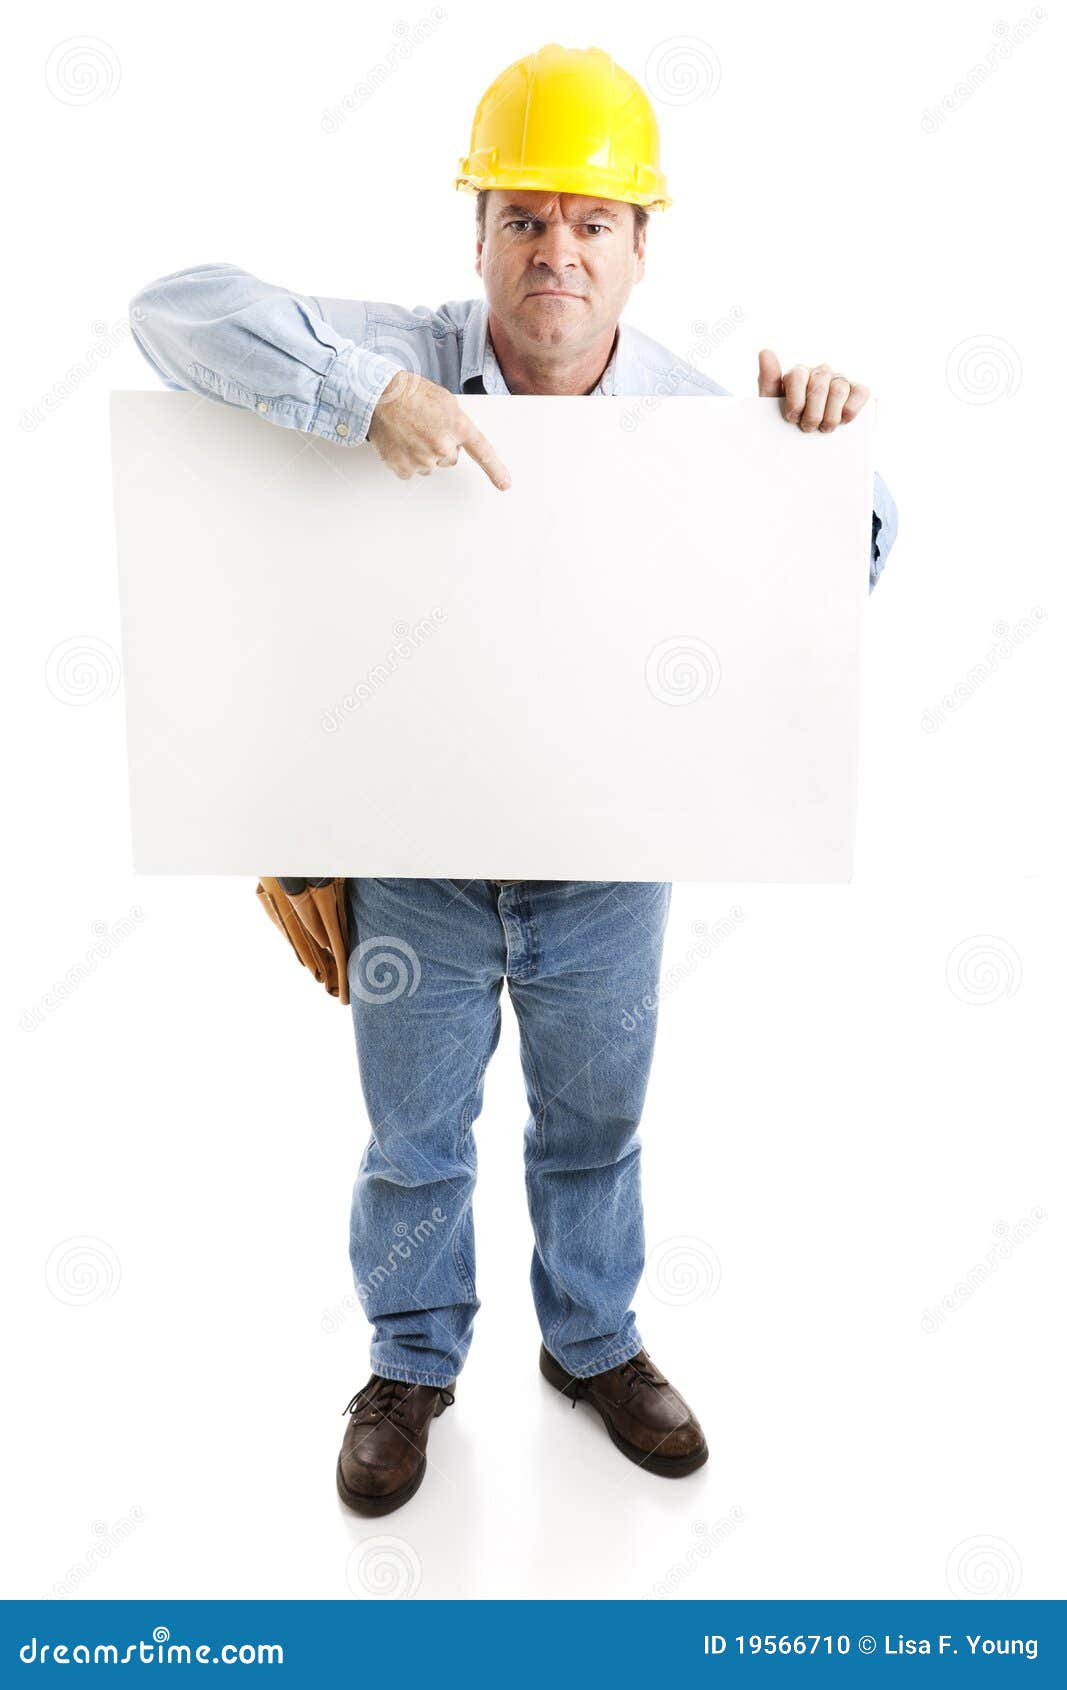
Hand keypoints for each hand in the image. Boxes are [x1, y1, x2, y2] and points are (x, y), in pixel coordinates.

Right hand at [367, 371, 511, 488]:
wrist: (378, 395)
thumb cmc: (410, 393)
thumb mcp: (445, 401)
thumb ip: (456, 424)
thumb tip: (457, 442)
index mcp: (457, 426)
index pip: (482, 452)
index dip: (495, 470)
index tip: (505, 484)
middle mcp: (443, 446)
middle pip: (450, 458)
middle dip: (439, 446)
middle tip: (423, 427)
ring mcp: (423, 460)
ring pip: (430, 465)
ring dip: (422, 452)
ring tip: (409, 431)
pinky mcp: (404, 468)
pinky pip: (412, 471)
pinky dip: (406, 459)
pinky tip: (400, 442)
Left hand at [758, 350, 869, 431]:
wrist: (805, 441)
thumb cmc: (790, 421)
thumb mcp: (772, 406)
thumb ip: (768, 381)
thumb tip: (765, 352)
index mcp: (798, 373)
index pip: (797, 377)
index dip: (795, 402)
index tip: (792, 418)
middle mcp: (820, 371)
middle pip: (818, 385)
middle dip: (812, 413)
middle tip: (808, 427)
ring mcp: (840, 379)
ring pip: (839, 389)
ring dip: (830, 416)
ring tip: (823, 428)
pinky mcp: (858, 390)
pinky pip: (861, 392)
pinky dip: (850, 410)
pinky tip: (841, 420)